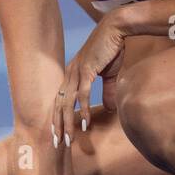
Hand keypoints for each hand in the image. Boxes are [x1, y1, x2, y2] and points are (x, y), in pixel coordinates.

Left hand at [53, 17, 124, 143]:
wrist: (116, 29)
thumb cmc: (112, 49)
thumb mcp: (110, 74)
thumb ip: (108, 91)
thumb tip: (110, 109)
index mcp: (72, 75)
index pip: (60, 100)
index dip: (57, 118)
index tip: (58, 135)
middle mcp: (70, 74)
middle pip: (59, 104)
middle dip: (58, 126)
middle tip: (58, 145)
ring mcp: (77, 72)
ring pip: (68, 103)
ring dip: (67, 123)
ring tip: (68, 139)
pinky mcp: (88, 70)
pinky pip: (83, 94)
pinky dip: (84, 110)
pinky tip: (85, 123)